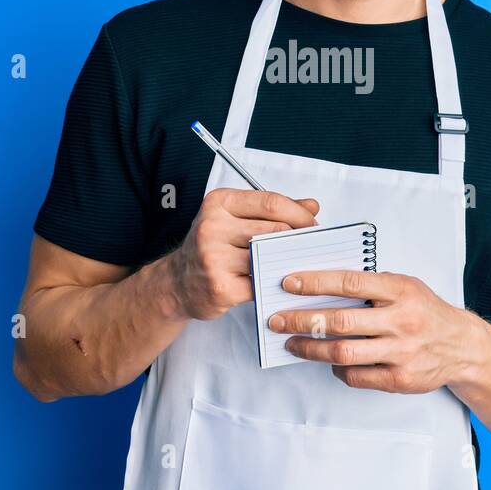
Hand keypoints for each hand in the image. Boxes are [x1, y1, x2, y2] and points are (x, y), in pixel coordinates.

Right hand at [168, 189, 318, 320]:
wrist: (176, 283)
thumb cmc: (211, 247)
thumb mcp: (235, 218)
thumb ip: (272, 210)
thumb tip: (312, 205)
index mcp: (219, 203)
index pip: (270, 202)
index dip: (299, 213)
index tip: (313, 224)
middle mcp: (212, 227)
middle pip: (274, 229)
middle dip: (298, 238)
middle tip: (312, 246)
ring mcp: (214, 258)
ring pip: (269, 257)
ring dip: (288, 262)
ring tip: (297, 263)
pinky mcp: (220, 287)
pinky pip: (260, 283)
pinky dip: (274, 283)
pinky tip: (279, 282)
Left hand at [267, 270, 474, 392]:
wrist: (462, 346)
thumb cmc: (426, 312)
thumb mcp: (406, 286)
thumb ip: (371, 286)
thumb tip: (322, 285)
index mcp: (401, 290)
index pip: (351, 283)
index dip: (316, 283)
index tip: (290, 283)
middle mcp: (402, 321)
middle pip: (341, 322)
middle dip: (302, 320)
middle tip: (277, 320)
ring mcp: (401, 352)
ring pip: (344, 352)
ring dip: (311, 349)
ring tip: (292, 344)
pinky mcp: (400, 379)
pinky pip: (357, 376)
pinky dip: (337, 369)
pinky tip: (328, 361)